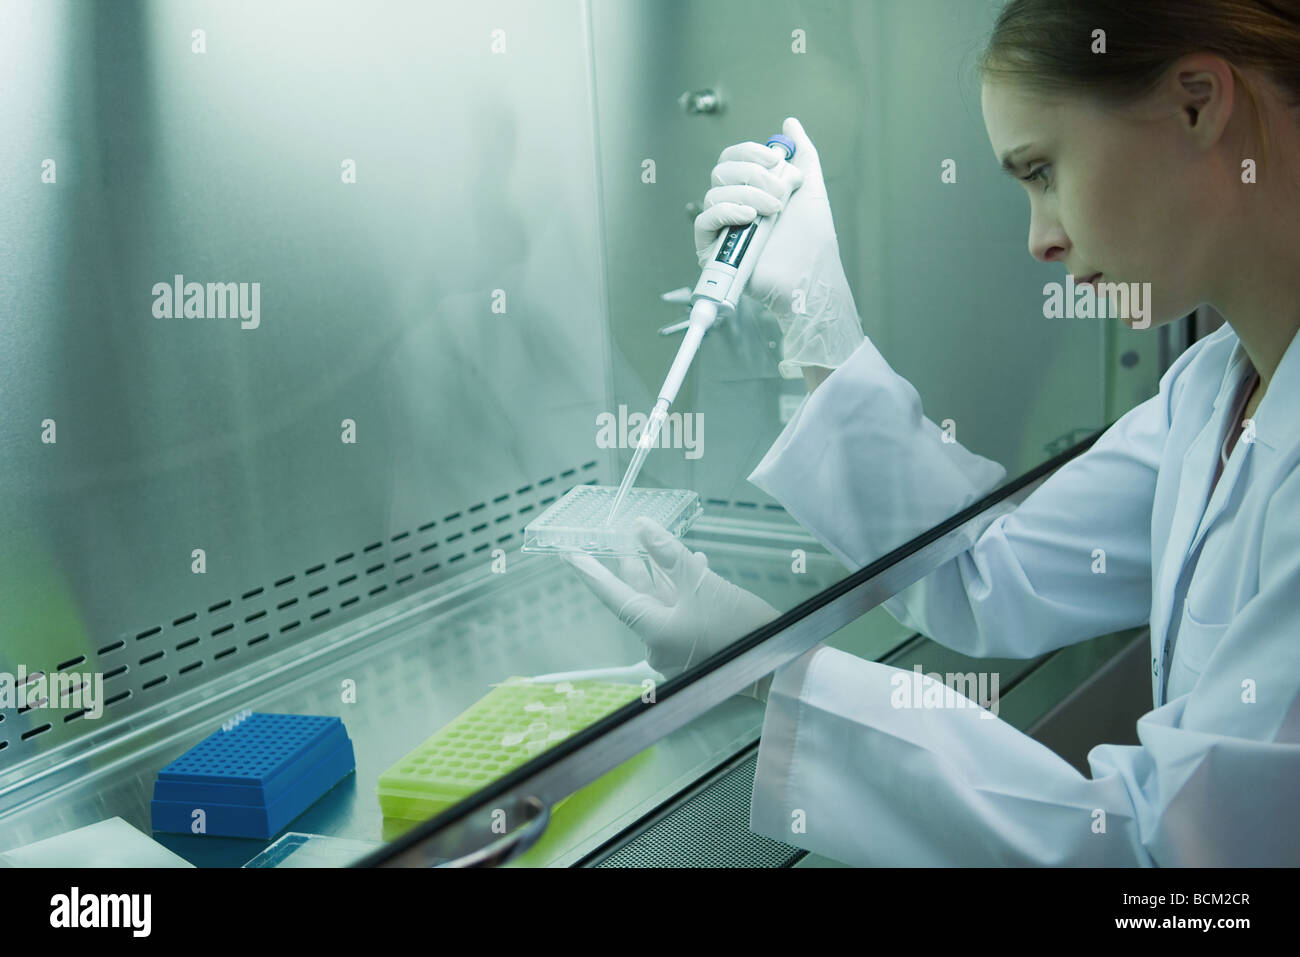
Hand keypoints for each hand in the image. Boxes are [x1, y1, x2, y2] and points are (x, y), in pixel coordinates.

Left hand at [561, 517, 778, 678]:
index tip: (570, 555)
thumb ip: (669, 553)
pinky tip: (693, 567)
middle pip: (638, 598)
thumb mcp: (702, 582)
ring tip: (659, 546)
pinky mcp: (693, 648)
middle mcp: (659, 645)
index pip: (613, 596)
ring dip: (662, 574)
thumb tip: (642, 528)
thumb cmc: (741, 626)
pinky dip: (681, 591)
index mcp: (654, 631)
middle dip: (634, 565)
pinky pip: (678, 614)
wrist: (779, 661)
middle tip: (622, 538)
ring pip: (661, 604)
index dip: (590, 572)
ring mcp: (676, 650)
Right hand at [694, 116, 864, 378]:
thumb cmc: (813, 240)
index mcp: (754, 189)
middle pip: (722, 170)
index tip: (775, 159)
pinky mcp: (712, 249)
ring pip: (715, 191)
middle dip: (753, 174)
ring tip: (772, 212)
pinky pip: (704, 219)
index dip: (751, 152)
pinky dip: (725, 210)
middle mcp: (736, 205)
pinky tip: (748, 217)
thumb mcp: (811, 187)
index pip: (735, 157)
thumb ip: (802, 153)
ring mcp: (723, 227)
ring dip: (747, 194)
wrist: (810, 275)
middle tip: (779, 194)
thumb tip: (790, 123)